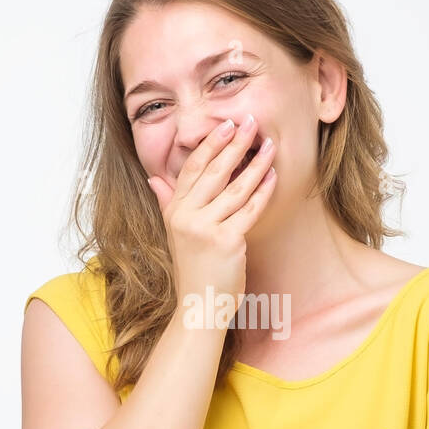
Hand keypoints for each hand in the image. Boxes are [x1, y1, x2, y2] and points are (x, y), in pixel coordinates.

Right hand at [146, 114, 277, 311]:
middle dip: (234, 144)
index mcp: (174, 210)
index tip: (225, 124)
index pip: (192, 168)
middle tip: (251, 122)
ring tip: (269, 145)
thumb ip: (167, 203)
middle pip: (214, 171)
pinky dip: (263, 191)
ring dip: (256, 163)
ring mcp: (206, 228)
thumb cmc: (194, 269)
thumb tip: (154, 180)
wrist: (199, 306)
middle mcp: (186, 216)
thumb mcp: (176, 233)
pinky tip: (273, 176)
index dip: (209, 144)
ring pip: (236, 187)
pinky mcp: (227, 241)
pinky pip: (250, 209)